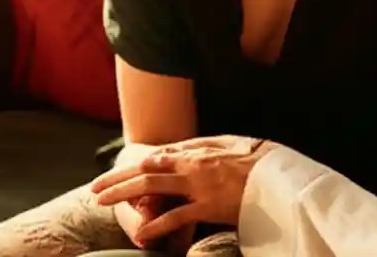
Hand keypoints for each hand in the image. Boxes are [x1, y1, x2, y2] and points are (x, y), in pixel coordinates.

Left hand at [91, 135, 276, 245]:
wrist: (281, 175)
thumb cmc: (259, 159)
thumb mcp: (230, 143)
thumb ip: (202, 146)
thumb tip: (178, 149)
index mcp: (198, 151)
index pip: (156, 157)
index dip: (133, 167)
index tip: (117, 174)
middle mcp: (192, 165)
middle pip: (145, 170)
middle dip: (117, 178)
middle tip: (95, 188)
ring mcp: (198, 186)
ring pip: (151, 187)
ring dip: (123, 193)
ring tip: (103, 202)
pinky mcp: (208, 206)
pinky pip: (176, 216)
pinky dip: (156, 225)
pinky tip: (140, 234)